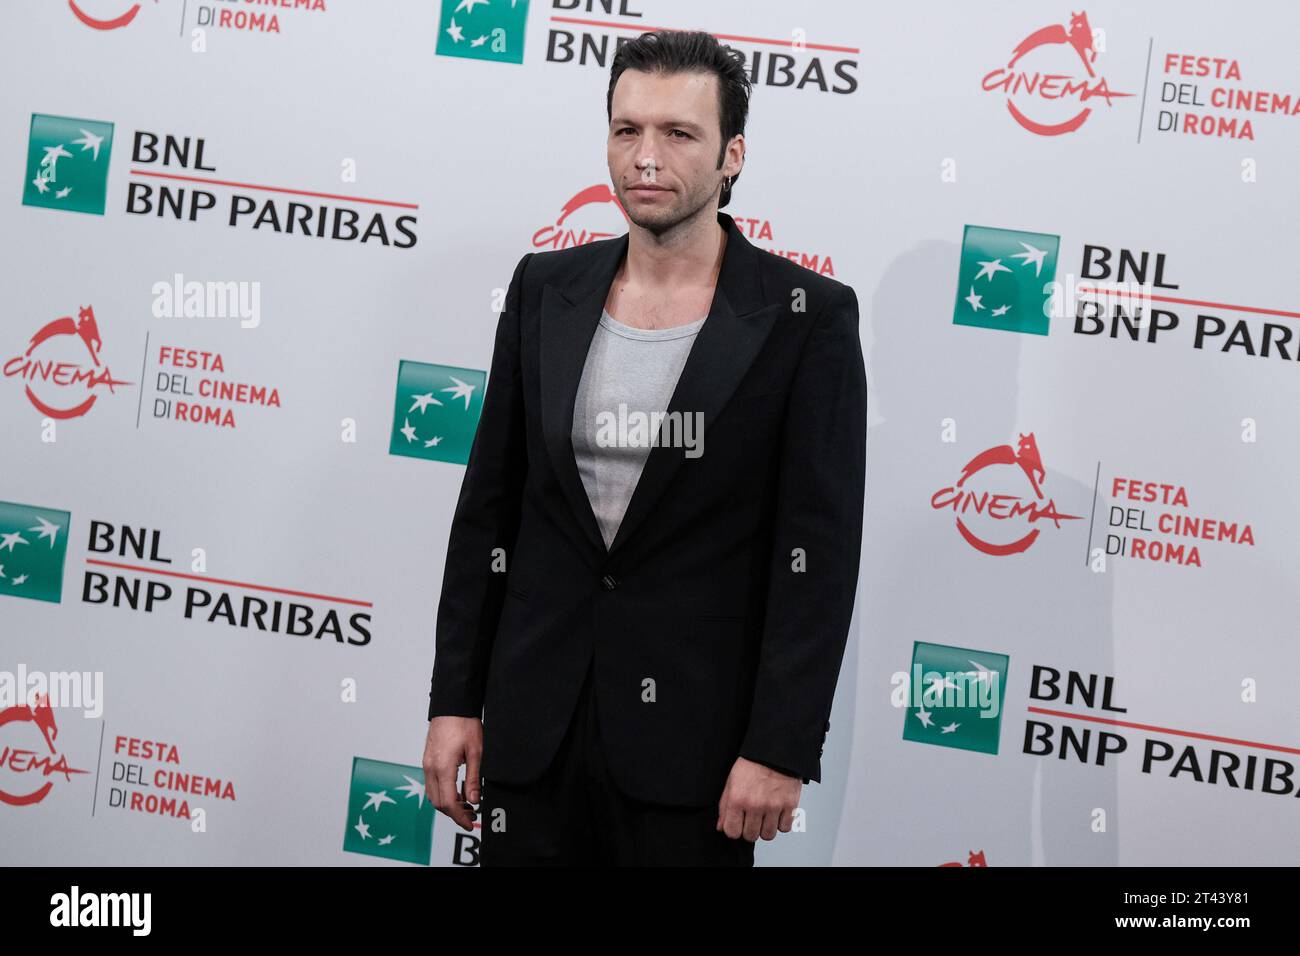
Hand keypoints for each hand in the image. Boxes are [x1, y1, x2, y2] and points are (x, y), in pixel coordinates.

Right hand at [422, 716, 482, 831]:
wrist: (452, 705)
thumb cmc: (464, 723)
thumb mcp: (476, 752)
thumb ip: (473, 779)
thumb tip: (474, 800)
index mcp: (443, 768)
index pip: (448, 802)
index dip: (459, 817)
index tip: (470, 824)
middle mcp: (430, 768)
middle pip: (438, 802)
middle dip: (454, 813)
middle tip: (471, 817)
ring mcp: (427, 764)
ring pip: (433, 794)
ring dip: (448, 804)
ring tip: (467, 805)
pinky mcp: (428, 759)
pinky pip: (432, 783)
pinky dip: (443, 793)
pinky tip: (457, 791)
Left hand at [716, 756, 801, 841]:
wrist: (775, 750)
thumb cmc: (752, 764)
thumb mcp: (731, 781)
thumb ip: (725, 806)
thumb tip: (721, 827)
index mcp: (738, 799)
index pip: (732, 832)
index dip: (734, 829)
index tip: (737, 823)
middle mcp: (755, 805)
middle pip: (751, 836)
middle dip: (750, 829)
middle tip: (752, 818)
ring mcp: (774, 806)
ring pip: (768, 835)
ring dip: (765, 828)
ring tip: (765, 816)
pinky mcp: (790, 805)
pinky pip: (785, 828)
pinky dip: (781, 824)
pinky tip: (777, 813)